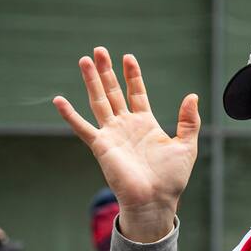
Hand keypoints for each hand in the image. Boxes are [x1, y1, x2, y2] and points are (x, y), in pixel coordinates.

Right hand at [53, 48, 199, 241]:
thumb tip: (192, 95)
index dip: (132, 75)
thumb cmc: (171, 178)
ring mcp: (112, 134)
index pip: (136, 93)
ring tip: (84, 60)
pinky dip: (70, 115)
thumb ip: (188, 120)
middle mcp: (126, 126)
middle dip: (107, 71)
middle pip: (114, 92)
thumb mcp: (186, 145)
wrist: (155, 200)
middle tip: (99, 50)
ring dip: (91, 81)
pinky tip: (58, 100)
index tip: (127, 57)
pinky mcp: (101, 146)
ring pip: (99, 101)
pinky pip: (82, 128)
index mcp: (146, 124)